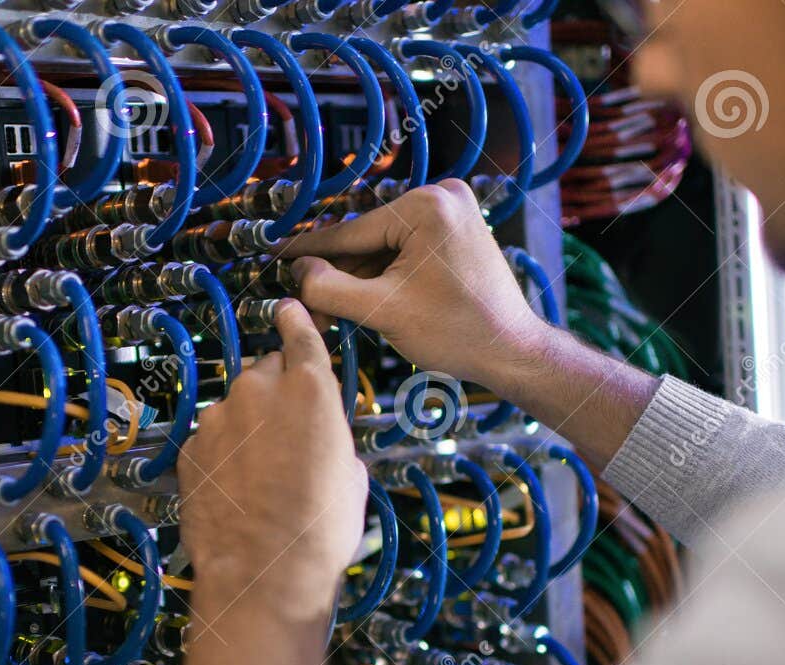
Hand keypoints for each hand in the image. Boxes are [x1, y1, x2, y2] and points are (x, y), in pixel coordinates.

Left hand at [176, 299, 367, 620]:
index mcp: (310, 389)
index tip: (291, 310)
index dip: (297, 321)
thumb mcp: (351, 478)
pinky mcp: (190, 448)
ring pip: (236, 406)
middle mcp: (259, 391)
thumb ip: (334, 439)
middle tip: (290, 429)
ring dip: (248, 424)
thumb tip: (326, 442)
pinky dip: (223, 451)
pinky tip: (238, 487)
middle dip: (278, 388)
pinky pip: (211, 437)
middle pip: (267, 369)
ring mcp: (218, 418)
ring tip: (263, 472)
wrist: (263, 574)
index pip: (301, 333)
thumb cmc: (321, 530)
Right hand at [283, 180, 554, 395]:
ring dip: (358, 279)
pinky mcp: (456, 229)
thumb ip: (330, 288)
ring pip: (383, 247)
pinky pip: (404, 249)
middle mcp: (441, 195)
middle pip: (367, 239)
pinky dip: (383, 275)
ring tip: (333, 314)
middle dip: (337, 276)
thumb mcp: (383, 311)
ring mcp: (451, 210)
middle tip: (308, 308)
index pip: (351, 233)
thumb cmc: (457, 332)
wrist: (512, 349)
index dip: (307, 251)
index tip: (272, 252)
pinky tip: (364, 301)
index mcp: (426, 206)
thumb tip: (297, 271)